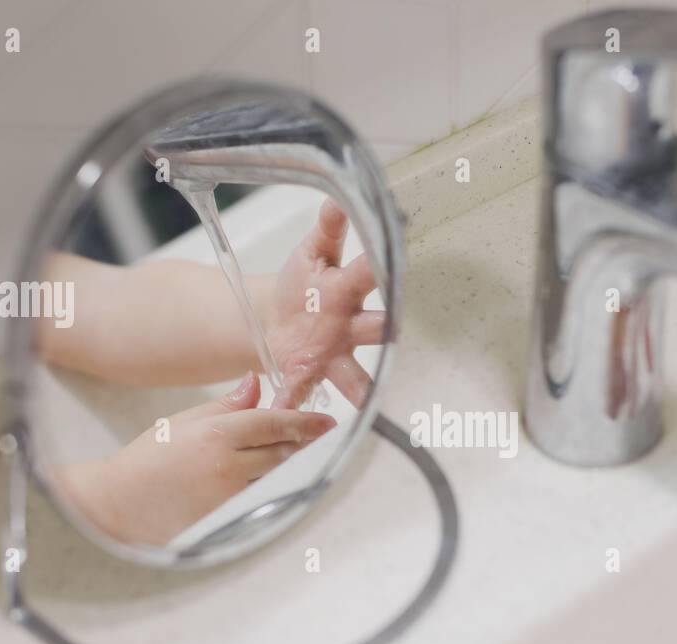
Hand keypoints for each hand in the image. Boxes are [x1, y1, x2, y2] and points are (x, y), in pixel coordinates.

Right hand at [56, 372, 336, 545]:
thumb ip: (226, 405)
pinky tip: (269, 482)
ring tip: (292, 455)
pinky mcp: (227, 521)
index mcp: (215, 436)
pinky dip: (269, 488)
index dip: (305, 422)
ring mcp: (229, 498)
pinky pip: (260, 500)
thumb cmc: (147, 460)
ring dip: (287, 466)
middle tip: (318, 435)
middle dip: (302, 443)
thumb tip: (256, 384)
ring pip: (276, 478)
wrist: (118, 505)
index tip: (326, 422)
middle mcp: (226, 467)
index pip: (274, 424)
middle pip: (283, 452)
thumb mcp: (185, 422)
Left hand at [269, 199, 384, 408]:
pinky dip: (294, 403)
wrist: (278, 316)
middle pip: (377, 328)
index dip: (383, 264)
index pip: (370, 273)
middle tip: (398, 333)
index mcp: (348, 288)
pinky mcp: (310, 373)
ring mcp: (334, 354)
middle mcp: (351, 325)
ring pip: (356, 375)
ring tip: (368, 404)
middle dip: (387, 330)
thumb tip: (339, 197)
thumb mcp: (314, 250)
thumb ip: (328, 226)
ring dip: (362, 389)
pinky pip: (303, 391)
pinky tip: (286, 413)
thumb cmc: (305, 282)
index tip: (397, 256)